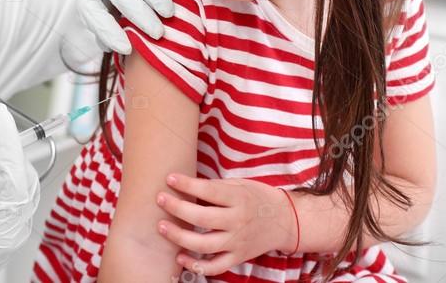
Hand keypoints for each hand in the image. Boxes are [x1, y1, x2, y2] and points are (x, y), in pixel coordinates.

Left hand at [154, 173, 295, 276]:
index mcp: (239, 199)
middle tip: (160, 199)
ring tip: (162, 226)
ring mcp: (238, 242)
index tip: (169, 178)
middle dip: (177, 208)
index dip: (187, 185)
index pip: (209, 191)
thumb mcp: (240, 184)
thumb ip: (215, 187)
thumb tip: (184, 183)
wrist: (285, 221)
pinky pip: (215, 266)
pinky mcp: (238, 257)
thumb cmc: (257, 197)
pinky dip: (196, 266)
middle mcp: (238, 221)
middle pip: (202, 219)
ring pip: (205, 245)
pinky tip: (180, 257)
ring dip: (180, 237)